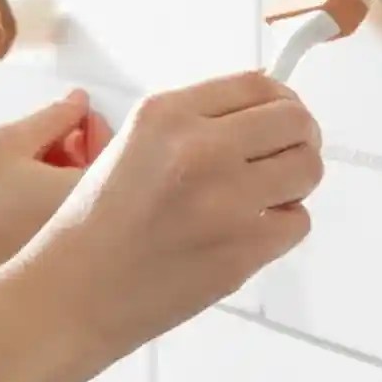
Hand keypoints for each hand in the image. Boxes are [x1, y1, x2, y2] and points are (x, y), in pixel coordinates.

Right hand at [0, 89, 112, 303]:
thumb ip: (54, 119)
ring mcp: (66, 264)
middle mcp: (89, 241)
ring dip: (69, 182)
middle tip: (55, 134)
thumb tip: (81, 104)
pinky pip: (64, 236)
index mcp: (89, 203)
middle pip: (111, 190)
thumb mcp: (4, 142)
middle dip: (88, 155)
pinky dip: (52, 211)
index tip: (78, 117)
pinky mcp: (41, 277)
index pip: (122, 161)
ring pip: (86, 213)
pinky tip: (18, 196)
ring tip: (28, 162)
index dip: (101, 130)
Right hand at [15, 71, 323, 366]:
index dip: (282, 99)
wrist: (73, 295)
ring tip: (265, 196)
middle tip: (285, 156)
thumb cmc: (96, 223)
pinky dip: (283, 226)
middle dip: (301, 137)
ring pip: (308, 169)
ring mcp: (227, 200)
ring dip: (296, 181)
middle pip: (296, 121)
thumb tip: (269, 108)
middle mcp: (201, 148)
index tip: (283, 115)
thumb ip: (198, 122)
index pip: (258, 85)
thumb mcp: (135, 143)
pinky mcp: (244, 249)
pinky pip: (298, 221)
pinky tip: (248, 232)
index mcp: (168, 114)